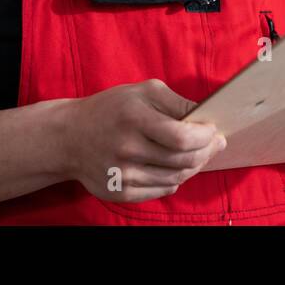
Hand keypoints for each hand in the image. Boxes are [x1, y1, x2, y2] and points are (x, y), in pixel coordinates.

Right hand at [63, 78, 225, 203]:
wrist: (70, 137)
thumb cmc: (112, 109)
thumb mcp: (143, 92)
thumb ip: (176, 103)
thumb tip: (206, 118)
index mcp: (134, 119)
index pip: (182, 137)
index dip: (205, 136)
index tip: (214, 130)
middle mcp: (127, 149)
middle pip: (183, 160)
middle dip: (207, 151)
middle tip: (215, 143)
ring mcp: (122, 175)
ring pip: (176, 178)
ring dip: (194, 166)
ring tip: (198, 154)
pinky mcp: (120, 192)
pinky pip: (161, 191)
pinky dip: (176, 180)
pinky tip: (176, 167)